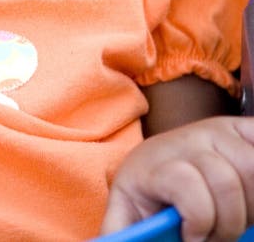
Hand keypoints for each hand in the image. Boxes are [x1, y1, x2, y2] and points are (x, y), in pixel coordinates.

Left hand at [101, 116, 253, 241]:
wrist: (158, 157)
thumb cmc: (145, 191)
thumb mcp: (125, 212)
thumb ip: (120, 233)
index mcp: (156, 162)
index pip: (185, 181)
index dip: (198, 218)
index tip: (194, 239)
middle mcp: (188, 140)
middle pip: (226, 180)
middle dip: (227, 222)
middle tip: (217, 235)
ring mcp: (218, 131)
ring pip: (251, 167)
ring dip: (250, 204)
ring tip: (234, 217)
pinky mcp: (240, 129)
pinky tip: (250, 197)